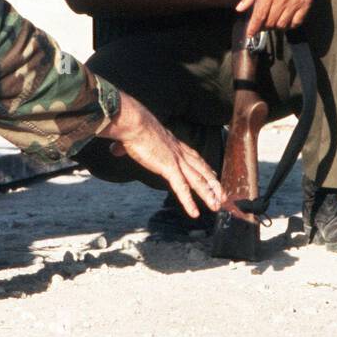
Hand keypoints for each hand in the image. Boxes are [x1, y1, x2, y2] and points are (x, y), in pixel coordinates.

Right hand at [100, 92, 224, 217]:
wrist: (134, 122)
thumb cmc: (131, 128)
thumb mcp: (131, 139)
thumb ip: (124, 147)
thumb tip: (114, 149)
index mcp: (173, 143)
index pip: (194, 157)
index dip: (204, 166)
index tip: (213, 174)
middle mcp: (179, 152)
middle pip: (201, 169)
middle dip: (213, 183)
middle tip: (222, 194)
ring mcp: (176, 160)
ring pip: (197, 181)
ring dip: (208, 194)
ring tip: (216, 206)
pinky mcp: (169, 168)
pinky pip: (182, 188)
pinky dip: (189, 202)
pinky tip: (194, 213)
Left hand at [236, 0, 320, 36]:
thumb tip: (239, 8)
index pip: (259, 15)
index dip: (253, 27)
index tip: (250, 34)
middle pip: (270, 22)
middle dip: (263, 27)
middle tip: (261, 24)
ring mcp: (295, 2)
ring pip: (282, 25)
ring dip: (275, 27)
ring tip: (272, 21)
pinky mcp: (306, 4)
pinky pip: (296, 22)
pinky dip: (289, 25)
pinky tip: (285, 20)